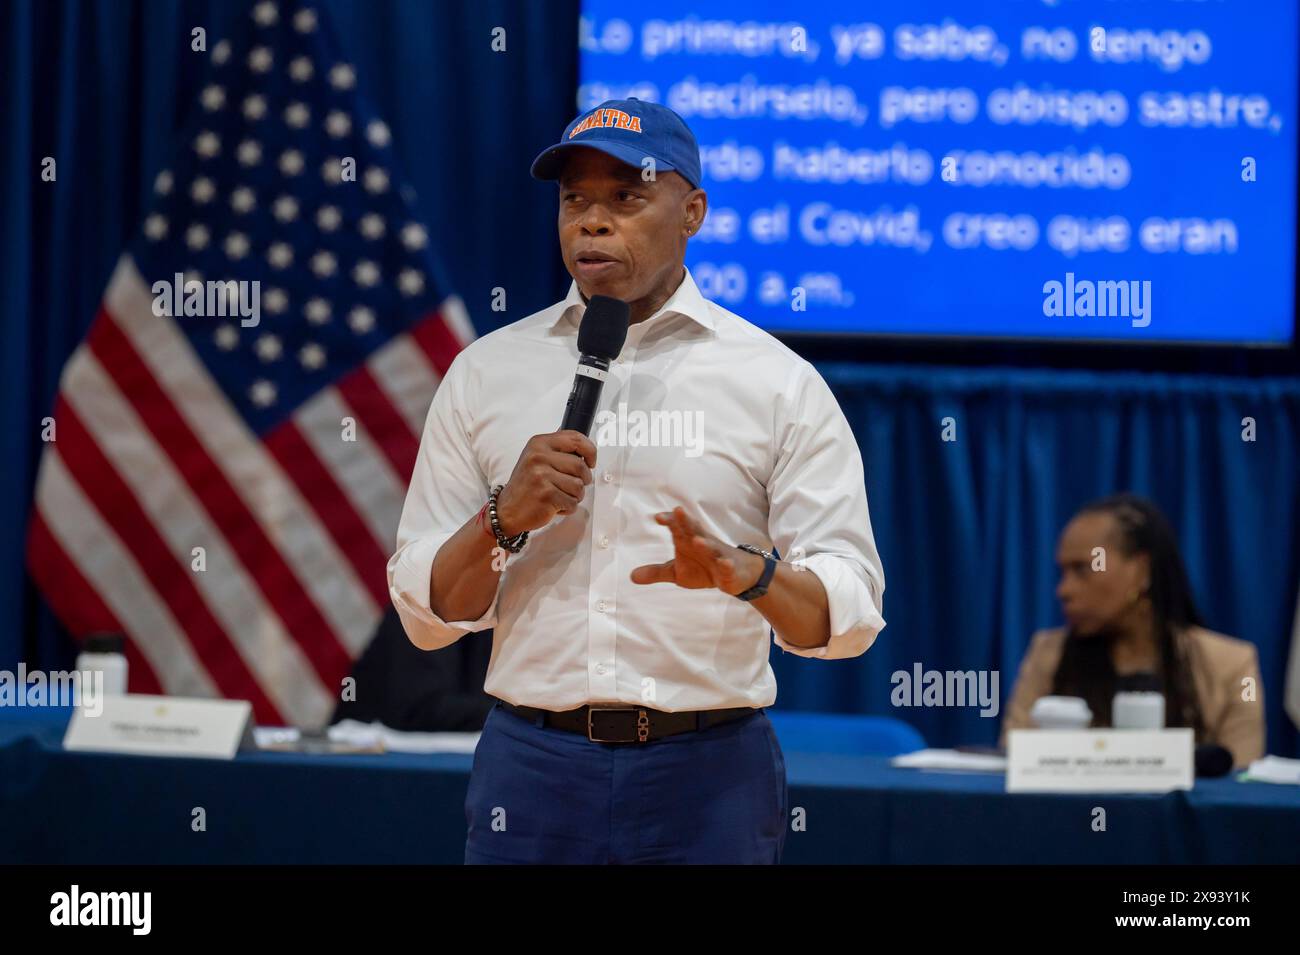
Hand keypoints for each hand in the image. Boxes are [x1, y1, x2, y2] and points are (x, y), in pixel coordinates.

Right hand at [495, 430, 595, 534]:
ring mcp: (542, 475)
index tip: (591, 461)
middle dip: (583, 479)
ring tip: (559, 495)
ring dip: (575, 496)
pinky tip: (554, 505)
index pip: (576, 439)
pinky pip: (572, 502)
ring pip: (579, 486)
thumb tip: (585, 450)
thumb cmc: (526, 485)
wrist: (507, 510)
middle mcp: (539, 456)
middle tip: (572, 485)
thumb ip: (558, 451)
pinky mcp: (546, 495)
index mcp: (539, 443)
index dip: (590, 451)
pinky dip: (567, 508)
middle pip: (581, 466)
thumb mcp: (537, 459)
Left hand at [630, 506, 764, 595]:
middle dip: (687, 521)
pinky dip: (726, 565)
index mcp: (689, 540)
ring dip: (705, 543)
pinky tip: (723, 564)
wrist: (736, 575)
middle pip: (695, 530)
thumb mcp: (677, 573)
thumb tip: (631, 576)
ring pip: (712, 547)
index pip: (678, 527)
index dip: (670, 521)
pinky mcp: (729, 568)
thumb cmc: (703, 567)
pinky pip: (727, 566)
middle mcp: (703, 543)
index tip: (658, 517)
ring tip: (696, 540)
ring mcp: (718, 554)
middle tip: (678, 512)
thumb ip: (656, 572)